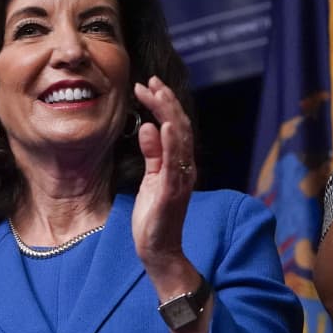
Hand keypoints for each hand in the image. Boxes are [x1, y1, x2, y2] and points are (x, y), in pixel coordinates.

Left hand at [130, 77, 196, 267]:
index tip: (148, 85)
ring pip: (181, 138)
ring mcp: (181, 179)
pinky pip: (175, 162)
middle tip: (149, 81)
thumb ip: (151, 154)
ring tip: (155, 92)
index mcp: (179, 163)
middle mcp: (185, 167)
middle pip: (181, 125)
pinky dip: (173, 141)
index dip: (163, 103)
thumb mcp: (149, 179)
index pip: (175, 126)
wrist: (159, 251)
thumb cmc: (153, 217)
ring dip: (168, 112)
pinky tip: (166, 124)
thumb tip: (146, 127)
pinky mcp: (173, 191)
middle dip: (165, 100)